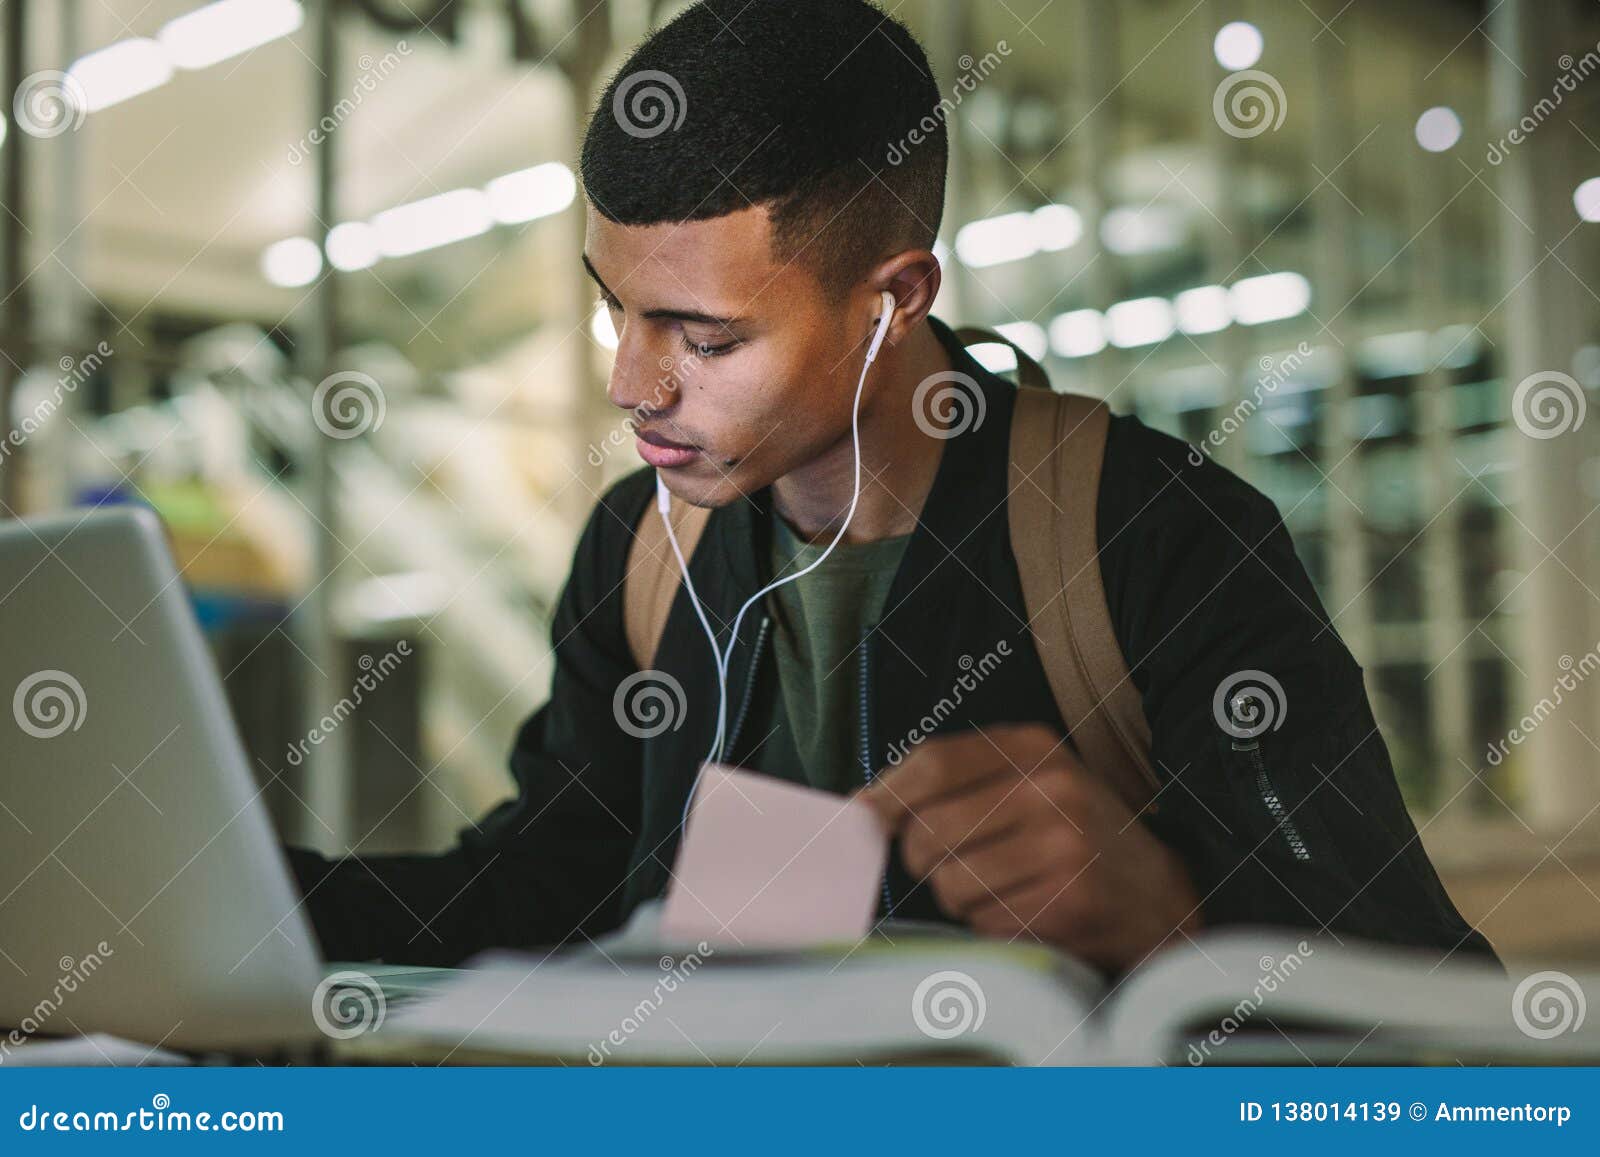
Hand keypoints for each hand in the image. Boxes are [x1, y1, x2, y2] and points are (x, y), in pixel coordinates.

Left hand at [856, 722, 1201, 970]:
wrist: (1159, 894)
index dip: (886, 797)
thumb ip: (952, 782)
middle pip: (928, 831)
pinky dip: (993, 927)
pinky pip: (985, 923)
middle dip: (921, 860)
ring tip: (1001, 888)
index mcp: (1033, 746)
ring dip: (960, 899)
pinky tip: (1028, 912)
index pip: (932, 763)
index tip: (866, 820)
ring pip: (951, 884)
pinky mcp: (1071, 902)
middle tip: (948, 865)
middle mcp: (1051, 788)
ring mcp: (1065, 846)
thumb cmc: (1072, 835)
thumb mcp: (1026, 781)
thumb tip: (863, 807)